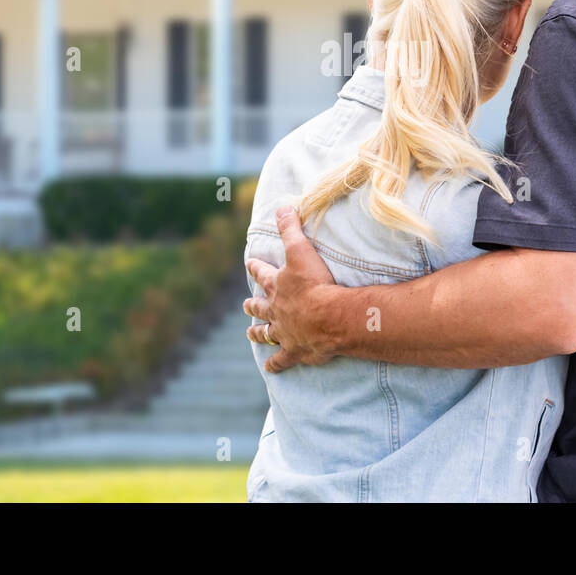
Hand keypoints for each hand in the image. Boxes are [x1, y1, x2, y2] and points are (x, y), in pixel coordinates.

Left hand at [244, 205, 339, 372]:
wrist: (329, 317)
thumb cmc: (316, 283)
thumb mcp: (301, 249)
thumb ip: (291, 227)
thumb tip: (281, 205)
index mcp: (278, 285)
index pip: (263, 272)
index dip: (256, 266)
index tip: (249, 262)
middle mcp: (276, 310)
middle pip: (260, 306)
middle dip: (253, 304)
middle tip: (246, 304)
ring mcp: (284, 332)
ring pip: (266, 333)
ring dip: (258, 333)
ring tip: (250, 333)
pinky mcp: (295, 351)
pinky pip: (281, 360)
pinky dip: (275, 364)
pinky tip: (269, 368)